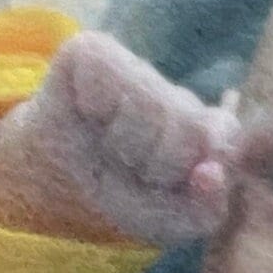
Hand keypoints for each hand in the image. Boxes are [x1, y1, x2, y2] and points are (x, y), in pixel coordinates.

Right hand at [5, 28, 236, 243]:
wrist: (46, 184)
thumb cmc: (114, 193)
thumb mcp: (164, 220)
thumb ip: (203, 211)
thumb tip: (211, 172)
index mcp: (207, 128)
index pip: (226, 142)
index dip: (197, 174)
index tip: (167, 186)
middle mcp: (178, 92)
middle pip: (192, 128)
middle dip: (157, 167)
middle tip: (132, 170)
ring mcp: (138, 67)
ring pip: (150, 110)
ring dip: (123, 147)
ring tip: (108, 149)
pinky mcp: (93, 51)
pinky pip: (109, 87)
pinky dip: (96, 116)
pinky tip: (88, 118)